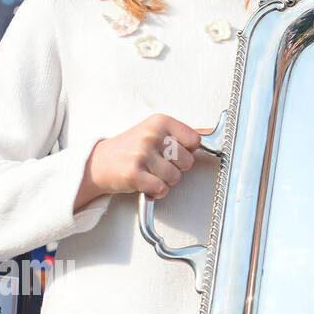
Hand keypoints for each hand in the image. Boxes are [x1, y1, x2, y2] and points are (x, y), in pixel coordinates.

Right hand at [75, 114, 201, 208]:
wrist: (98, 163)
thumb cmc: (131, 148)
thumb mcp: (158, 132)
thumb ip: (185, 134)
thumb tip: (214, 132)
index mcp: (161, 121)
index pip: (195, 141)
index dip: (186, 151)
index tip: (172, 151)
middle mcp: (151, 135)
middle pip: (188, 162)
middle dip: (176, 168)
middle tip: (157, 163)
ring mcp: (141, 154)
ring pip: (175, 178)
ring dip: (164, 180)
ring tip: (149, 172)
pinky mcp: (133, 174)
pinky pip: (161, 189)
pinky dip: (156, 191)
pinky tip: (145, 182)